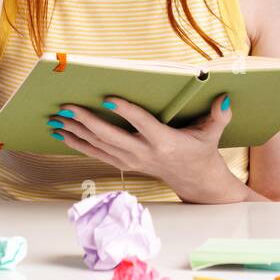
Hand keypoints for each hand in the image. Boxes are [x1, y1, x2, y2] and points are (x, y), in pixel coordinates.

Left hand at [51, 93, 234, 200]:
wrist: (195, 181)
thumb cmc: (202, 152)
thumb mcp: (213, 134)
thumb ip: (219, 116)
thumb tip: (224, 97)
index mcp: (164, 142)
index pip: (141, 123)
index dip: (125, 111)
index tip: (107, 98)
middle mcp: (143, 153)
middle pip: (110, 136)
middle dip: (86, 121)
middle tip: (66, 106)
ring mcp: (131, 160)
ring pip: (98, 146)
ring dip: (75, 132)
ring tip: (55, 119)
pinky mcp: (124, 163)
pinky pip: (97, 153)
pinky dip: (78, 143)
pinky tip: (62, 134)